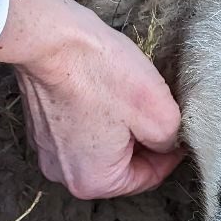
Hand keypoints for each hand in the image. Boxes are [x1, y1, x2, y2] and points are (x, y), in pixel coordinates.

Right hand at [0, 0, 183, 198]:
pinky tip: (103, 88)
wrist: (51, 38)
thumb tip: (166, 144)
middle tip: (154, 108)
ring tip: (127, 95)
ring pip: (102, 145)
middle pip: (122, 164)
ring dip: (120, 125)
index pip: (148, 178)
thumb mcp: (159, 113)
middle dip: (142, 139)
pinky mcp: (40, 125)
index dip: (171, 153)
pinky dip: (96, 113)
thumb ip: (170, 140)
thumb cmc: (102, 74)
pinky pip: (81, 128)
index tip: (179, 129)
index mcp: (93, 181)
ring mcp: (47, 149)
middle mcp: (63, 174)